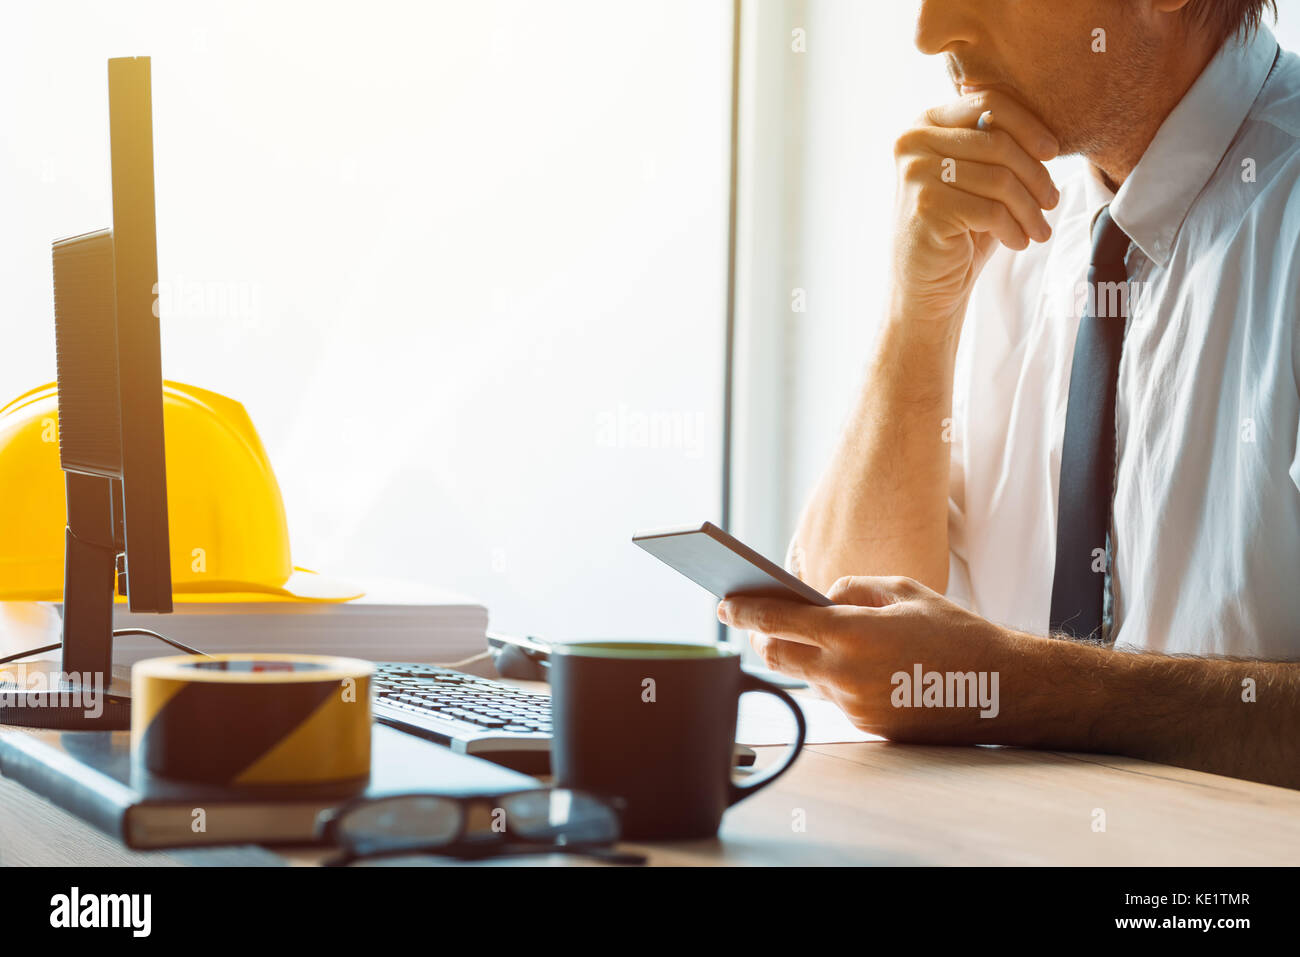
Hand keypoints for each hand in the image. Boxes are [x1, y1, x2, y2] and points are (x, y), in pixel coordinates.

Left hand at [718, 575, 1028, 742]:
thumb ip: (853, 589)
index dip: (744, 610)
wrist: (1001, 688)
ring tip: (820, 637)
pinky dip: (836, 677)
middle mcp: (845, 672)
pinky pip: (836, 696)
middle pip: (776, 655)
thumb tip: (819, 596)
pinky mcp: (867, 726)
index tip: (723, 603)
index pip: (778, 619)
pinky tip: (861, 664)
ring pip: (806, 677)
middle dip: (762, 637)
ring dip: (804, 657)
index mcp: (852, 632)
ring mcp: (854, 704)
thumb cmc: (955, 632)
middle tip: (756, 621)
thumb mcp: (905, 591)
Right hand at [891, 90, 1059, 327]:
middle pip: (998, 143)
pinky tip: (1019, 241)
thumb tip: (1046, 137)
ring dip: (1029, 209)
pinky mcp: (926, 207)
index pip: (988, 104)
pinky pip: (991, 210)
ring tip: (1040, 229)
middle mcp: (914, 142)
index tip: (1052, 153)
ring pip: (1000, 180)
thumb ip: (994, 147)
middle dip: (1036, 176)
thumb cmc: (957, 229)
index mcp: (925, 123)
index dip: (1029, 126)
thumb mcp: (976, 179)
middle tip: (1051, 203)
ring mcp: (916, 173)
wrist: (924, 287)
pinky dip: (1013, 229)